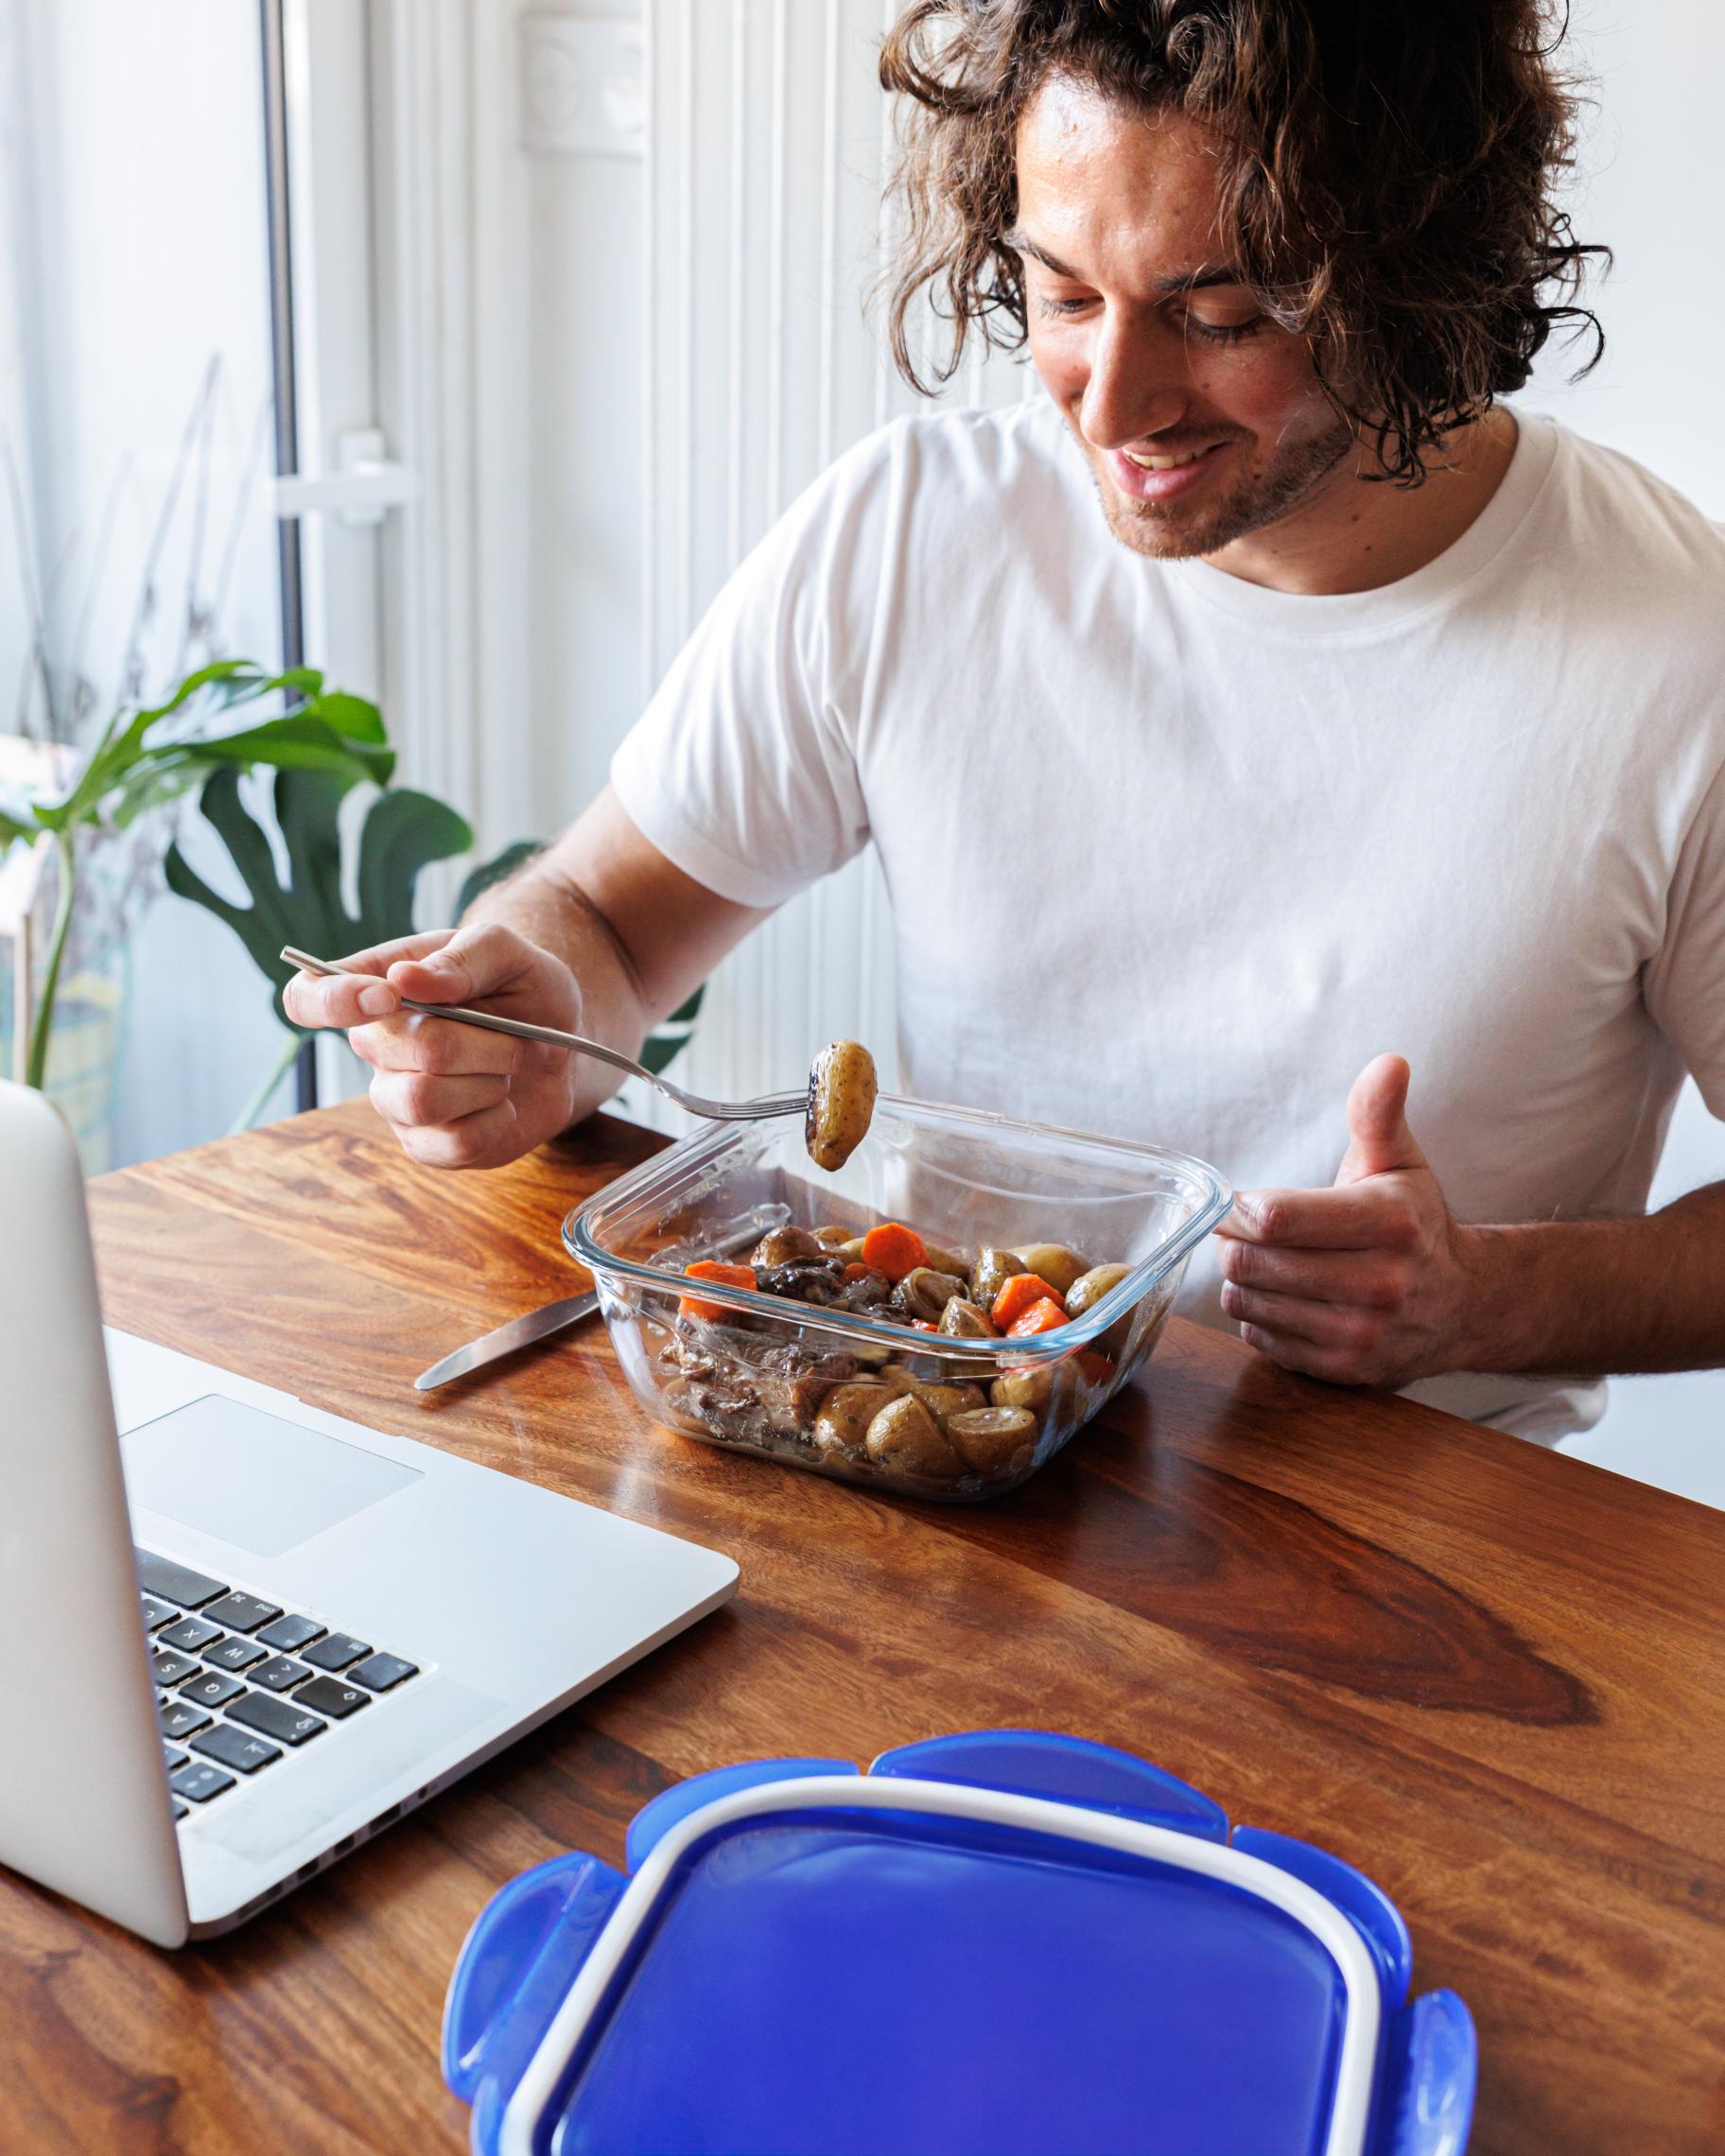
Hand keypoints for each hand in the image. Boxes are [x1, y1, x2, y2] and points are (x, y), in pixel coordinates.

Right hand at [283, 924, 583, 1168]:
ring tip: (510, 1065)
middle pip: (393, 1046)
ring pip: (421, 1098)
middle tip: (514, 1036)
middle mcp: (375, 1045)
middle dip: (474, 1039)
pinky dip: (499, 1119)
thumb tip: (403, 979)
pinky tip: (506, 1103)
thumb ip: (462, 956)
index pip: (307, 996)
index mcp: (376, 986)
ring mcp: (396, 1099)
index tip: (388, 995)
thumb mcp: (509, 953)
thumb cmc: (524, 992)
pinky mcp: (427, 1145)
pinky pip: (454, 1142)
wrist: (564, 1049)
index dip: (333, 1000)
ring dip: (488, 1078)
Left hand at [1213, 1054, 1485, 1386]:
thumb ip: (1379, 1113)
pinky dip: (1260, 1315)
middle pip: (1251, 1261)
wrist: (1466, 1305)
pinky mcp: (1344, 1370)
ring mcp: (1362, 1333)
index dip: (1239, 1208)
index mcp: (1390, 1223)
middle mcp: (1380, 1284)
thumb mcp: (1402, 1161)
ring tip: (1272, 1262)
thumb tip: (1389, 1063)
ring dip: (1243, 1278)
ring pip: (1247, 1300)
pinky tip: (1289, 1298)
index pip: (1277, 1219)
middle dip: (1236, 1241)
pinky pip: (1260, 1338)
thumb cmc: (1418, 1224)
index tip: (1238, 1200)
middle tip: (1249, 1231)